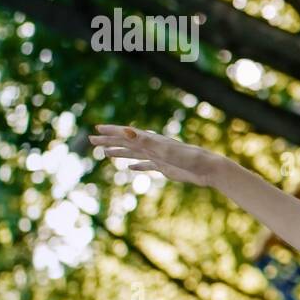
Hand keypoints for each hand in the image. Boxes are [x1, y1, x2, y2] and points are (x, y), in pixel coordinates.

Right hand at [89, 124, 221, 186]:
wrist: (208, 169)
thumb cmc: (189, 158)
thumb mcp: (165, 150)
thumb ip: (146, 141)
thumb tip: (127, 131)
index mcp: (151, 141)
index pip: (126, 134)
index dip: (111, 132)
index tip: (95, 130)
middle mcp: (153, 147)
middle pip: (126, 143)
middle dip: (109, 141)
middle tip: (91, 141)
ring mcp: (158, 157)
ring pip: (134, 153)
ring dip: (119, 152)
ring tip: (105, 153)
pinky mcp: (165, 167)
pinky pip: (146, 165)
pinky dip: (137, 165)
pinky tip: (130, 168)